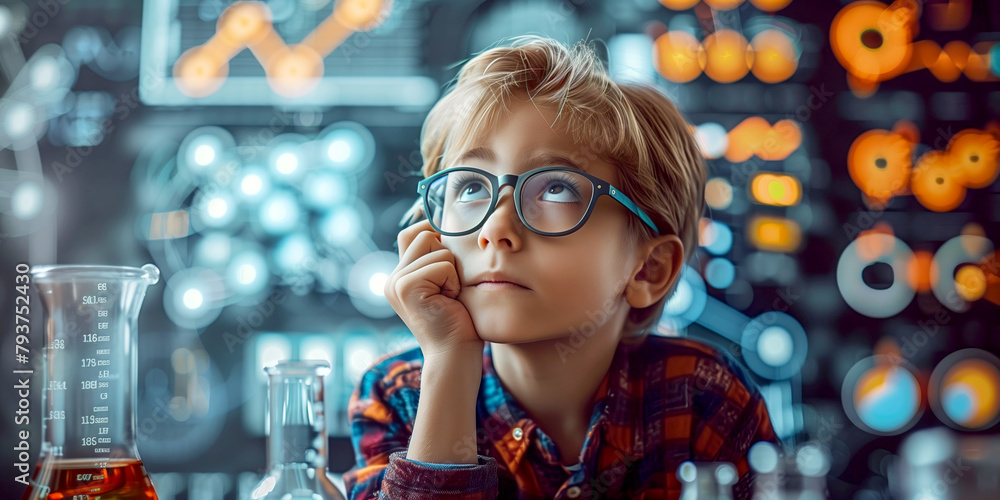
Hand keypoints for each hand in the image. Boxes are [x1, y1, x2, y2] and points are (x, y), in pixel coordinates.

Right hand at [385, 217, 482, 359]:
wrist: (454, 355)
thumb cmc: (458, 322)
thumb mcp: (445, 284)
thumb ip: (435, 260)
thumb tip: (442, 227)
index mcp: (399, 277)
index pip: (413, 233)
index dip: (435, 237)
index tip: (449, 263)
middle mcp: (392, 278)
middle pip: (425, 235)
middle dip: (446, 256)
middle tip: (448, 288)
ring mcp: (396, 282)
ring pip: (437, 248)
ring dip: (452, 272)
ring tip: (448, 297)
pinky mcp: (406, 286)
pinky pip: (442, 264)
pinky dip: (453, 281)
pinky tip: (448, 302)